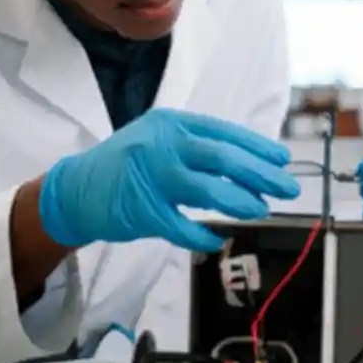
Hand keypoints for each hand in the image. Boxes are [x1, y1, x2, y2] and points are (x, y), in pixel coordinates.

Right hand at [39, 108, 300, 251]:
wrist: (75, 190)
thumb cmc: (127, 166)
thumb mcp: (160, 140)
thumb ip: (197, 147)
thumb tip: (251, 164)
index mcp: (171, 123)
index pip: (224, 133)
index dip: (257, 147)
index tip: (282, 160)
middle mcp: (162, 144)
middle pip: (222, 158)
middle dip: (261, 174)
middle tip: (287, 188)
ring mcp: (150, 177)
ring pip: (208, 190)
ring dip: (240, 201)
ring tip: (261, 209)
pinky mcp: (140, 210)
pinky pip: (181, 226)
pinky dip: (203, 235)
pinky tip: (217, 239)